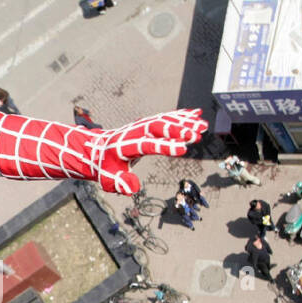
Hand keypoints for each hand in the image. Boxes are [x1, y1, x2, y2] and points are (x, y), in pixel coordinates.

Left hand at [88, 110, 208, 194]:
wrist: (98, 151)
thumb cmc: (105, 168)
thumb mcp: (108, 180)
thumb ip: (119, 184)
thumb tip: (131, 188)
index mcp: (124, 146)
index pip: (146, 144)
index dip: (164, 146)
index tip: (183, 149)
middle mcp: (134, 132)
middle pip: (157, 127)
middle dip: (178, 130)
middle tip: (197, 135)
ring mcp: (141, 126)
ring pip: (164, 120)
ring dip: (184, 122)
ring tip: (203, 126)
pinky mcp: (147, 125)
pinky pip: (165, 118)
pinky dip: (181, 116)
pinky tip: (196, 114)